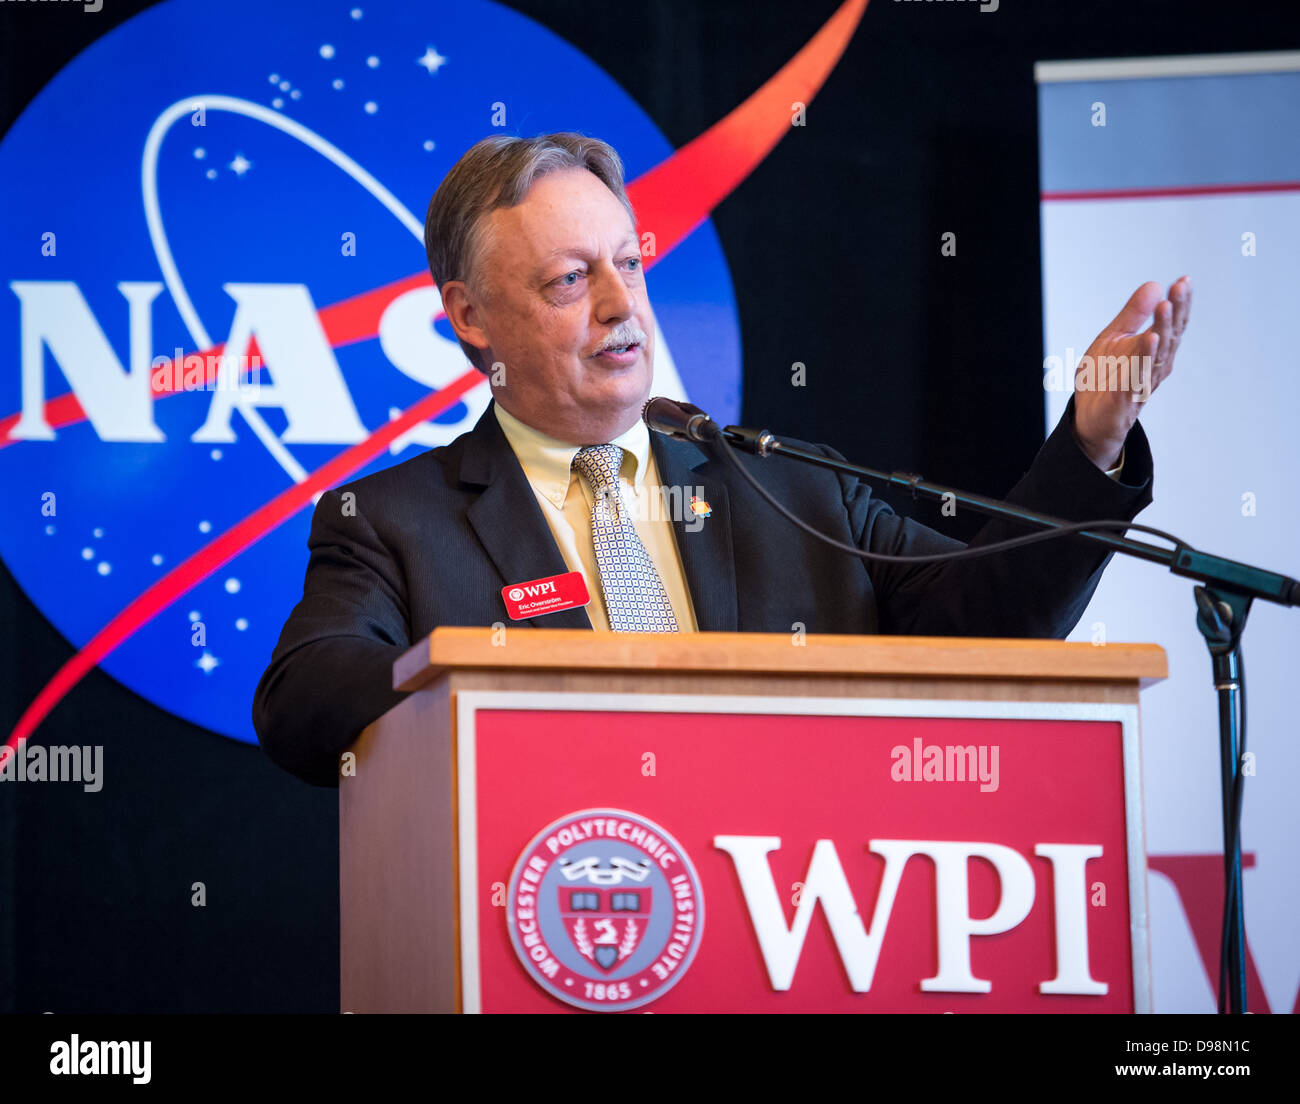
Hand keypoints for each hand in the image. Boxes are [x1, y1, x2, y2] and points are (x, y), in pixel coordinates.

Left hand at [1072, 276, 1190, 469]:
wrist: (1088, 417)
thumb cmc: (1105, 378)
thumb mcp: (1114, 338)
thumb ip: (1133, 314)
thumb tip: (1154, 284)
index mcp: (1154, 350)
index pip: (1172, 323)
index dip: (1180, 303)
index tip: (1184, 280)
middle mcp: (1155, 365)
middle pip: (1170, 335)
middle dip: (1175, 311)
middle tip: (1180, 287)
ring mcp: (1142, 381)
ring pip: (1157, 353)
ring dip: (1161, 329)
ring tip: (1165, 306)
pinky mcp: (1126, 396)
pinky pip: (1137, 375)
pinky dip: (1144, 356)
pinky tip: (1149, 338)